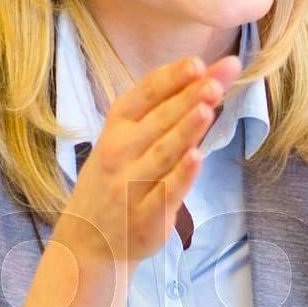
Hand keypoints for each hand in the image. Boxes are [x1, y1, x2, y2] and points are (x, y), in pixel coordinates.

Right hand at [7, 49, 242, 306]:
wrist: (90, 243)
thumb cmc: (116, 182)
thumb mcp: (126, 141)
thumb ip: (164, 114)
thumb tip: (209, 79)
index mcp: (116, 128)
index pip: (144, 95)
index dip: (171, 78)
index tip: (198, 62)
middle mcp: (120, 153)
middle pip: (159, 120)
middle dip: (189, 98)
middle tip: (217, 79)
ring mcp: (131, 184)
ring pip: (163, 153)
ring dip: (185, 130)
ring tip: (207, 108)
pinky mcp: (146, 215)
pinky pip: (166, 192)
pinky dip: (182, 175)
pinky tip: (198, 157)